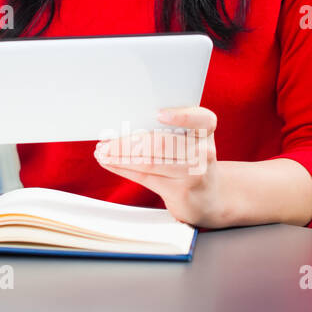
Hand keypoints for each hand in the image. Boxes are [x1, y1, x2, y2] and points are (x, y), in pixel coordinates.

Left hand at [93, 105, 226, 226]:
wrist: (209, 196)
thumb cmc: (191, 160)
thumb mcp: (190, 139)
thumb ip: (168, 128)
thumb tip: (125, 119)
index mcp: (205, 131)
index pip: (201, 119)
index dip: (181, 116)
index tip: (158, 114)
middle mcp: (203, 152)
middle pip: (162, 143)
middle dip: (128, 140)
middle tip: (107, 138)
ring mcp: (193, 174)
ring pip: (149, 161)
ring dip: (119, 155)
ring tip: (103, 151)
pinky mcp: (179, 192)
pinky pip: (144, 176)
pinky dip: (122, 167)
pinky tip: (109, 162)